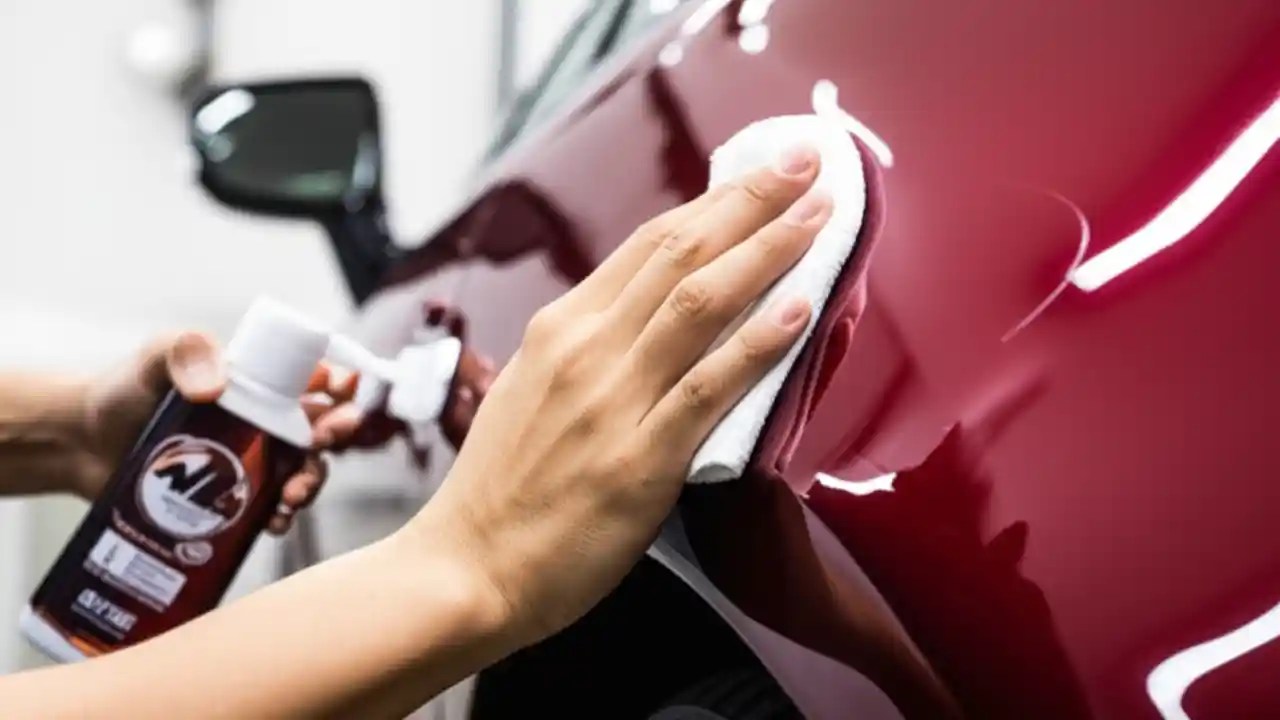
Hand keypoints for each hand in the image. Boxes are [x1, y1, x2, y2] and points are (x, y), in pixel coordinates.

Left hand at [78, 332, 351, 534]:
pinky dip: (282, 517)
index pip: (314, 378)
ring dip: (312, 481)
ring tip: (294, 492)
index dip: (341, 383)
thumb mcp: (155, 357)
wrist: (81, 444)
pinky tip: (275, 521)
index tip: (342, 391)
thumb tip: (218, 387)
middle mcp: (264, 421)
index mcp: (258, 382)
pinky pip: (272, 509)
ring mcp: (251, 462)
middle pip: (322, 427)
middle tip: (326, 439)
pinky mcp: (234, 500)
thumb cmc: (122, 391)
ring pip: (304, 470)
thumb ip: (184, 351)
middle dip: (339, 433)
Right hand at [408, 146, 829, 645]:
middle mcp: (586, 349)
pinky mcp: (640, 458)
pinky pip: (709, 385)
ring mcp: (613, 400)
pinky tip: (799, 306)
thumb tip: (645, 319)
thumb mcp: (529, 392)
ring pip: (700, 301)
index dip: (713, 203)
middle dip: (750, 199)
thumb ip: (585, 350)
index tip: (758, 175)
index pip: (648, 245)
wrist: (467, 570)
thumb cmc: (502, 490)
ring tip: (818, 214)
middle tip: (804, 161)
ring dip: (766, 249)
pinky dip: (757, 340)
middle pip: (680, 252)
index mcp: (561, 329)